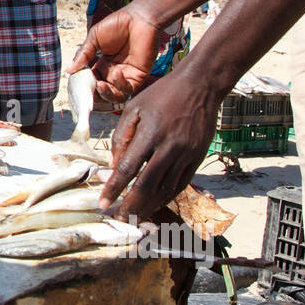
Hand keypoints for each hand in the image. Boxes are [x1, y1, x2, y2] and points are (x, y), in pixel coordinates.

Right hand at [72, 7, 160, 101]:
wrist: (139, 18)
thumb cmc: (117, 24)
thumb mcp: (94, 38)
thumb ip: (83, 55)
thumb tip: (69, 70)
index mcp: (102, 64)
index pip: (91, 81)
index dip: (84, 85)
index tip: (77, 85)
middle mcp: (113, 72)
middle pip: (102, 92)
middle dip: (94, 94)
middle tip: (88, 89)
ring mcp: (126, 75)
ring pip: (115, 95)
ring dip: (106, 94)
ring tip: (100, 84)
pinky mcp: (139, 76)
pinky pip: (128, 89)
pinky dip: (120, 85)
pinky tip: (116, 73)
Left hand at [99, 71, 220, 218]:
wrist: (200, 86)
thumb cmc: (162, 95)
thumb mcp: (134, 108)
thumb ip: (121, 137)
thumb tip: (112, 165)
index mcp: (149, 133)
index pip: (128, 168)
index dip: (114, 188)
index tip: (104, 203)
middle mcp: (169, 146)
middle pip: (147, 185)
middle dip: (131, 205)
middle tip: (119, 218)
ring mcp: (186, 154)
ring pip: (165, 189)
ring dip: (149, 206)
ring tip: (135, 216)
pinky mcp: (197, 158)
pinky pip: (181, 184)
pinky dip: (166, 197)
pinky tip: (155, 203)